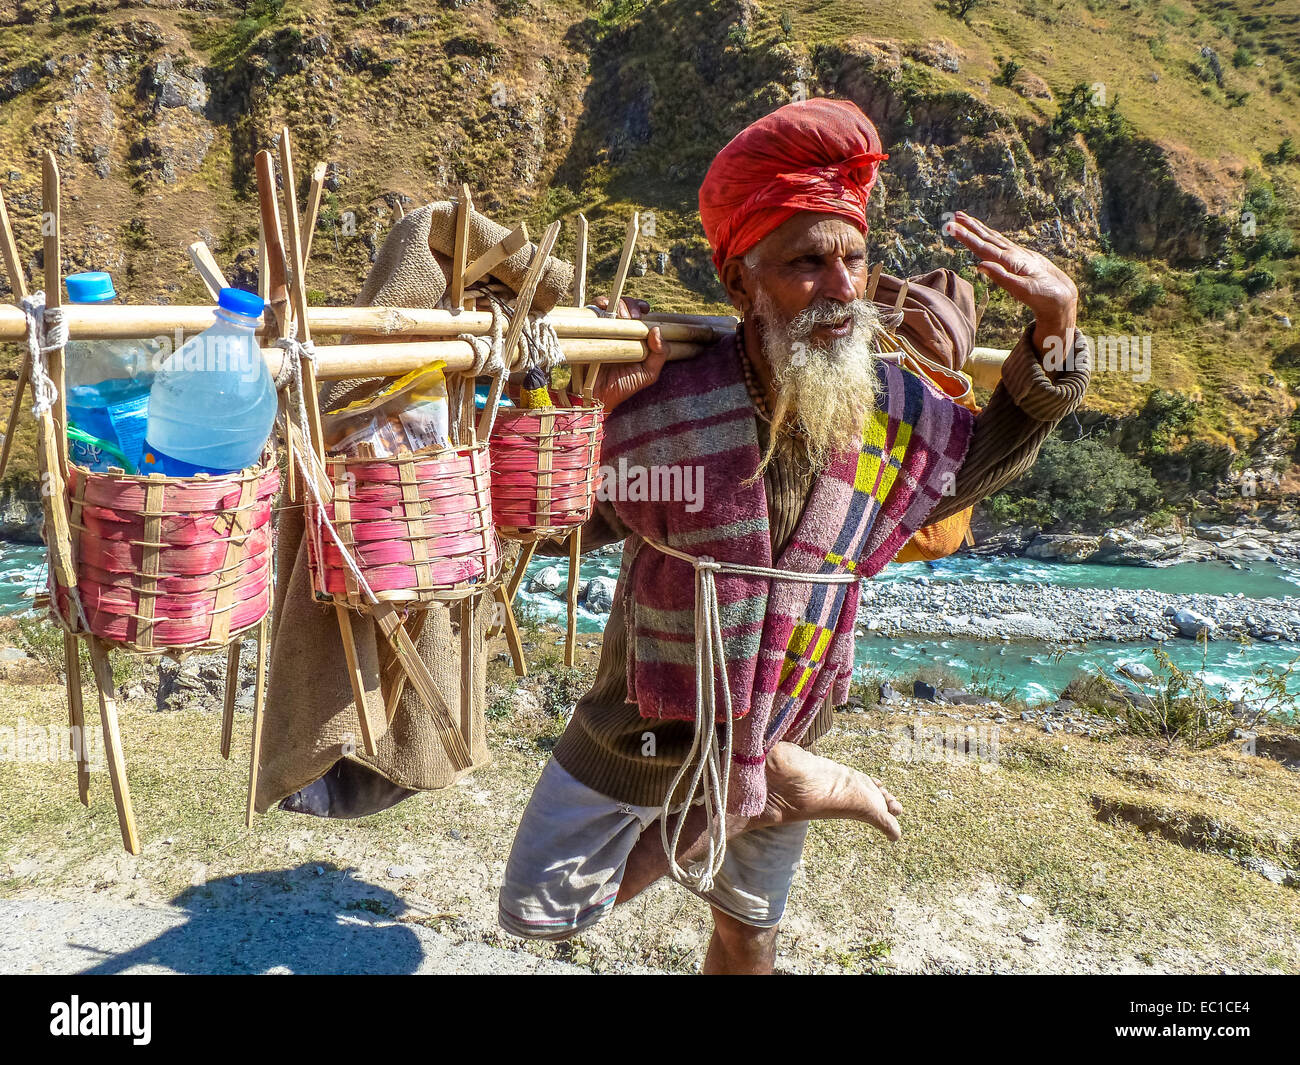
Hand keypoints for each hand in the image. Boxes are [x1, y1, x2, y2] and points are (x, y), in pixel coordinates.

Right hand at [588, 295, 666, 411]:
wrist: (597, 396)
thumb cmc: (622, 386)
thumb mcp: (648, 374)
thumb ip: (660, 355)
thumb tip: (657, 331)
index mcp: (632, 336)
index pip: (637, 313)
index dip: (640, 306)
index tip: (645, 310)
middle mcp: (617, 330)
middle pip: (624, 305)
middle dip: (631, 305)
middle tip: (633, 317)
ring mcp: (601, 329)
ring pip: (609, 305)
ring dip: (617, 305)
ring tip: (622, 317)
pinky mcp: (586, 330)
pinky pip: (591, 311)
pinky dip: (598, 305)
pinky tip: (605, 309)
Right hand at [946, 211, 1077, 353]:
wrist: (1063, 295)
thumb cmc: (1044, 295)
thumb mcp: (1023, 291)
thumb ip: (1001, 277)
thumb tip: (979, 265)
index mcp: (1010, 261)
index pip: (983, 247)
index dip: (966, 237)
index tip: (952, 227)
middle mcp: (1013, 254)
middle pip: (986, 238)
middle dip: (969, 227)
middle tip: (953, 217)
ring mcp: (1017, 255)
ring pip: (993, 238)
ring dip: (977, 228)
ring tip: (964, 218)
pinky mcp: (1020, 258)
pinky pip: (1000, 243)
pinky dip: (989, 236)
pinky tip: (986, 233)